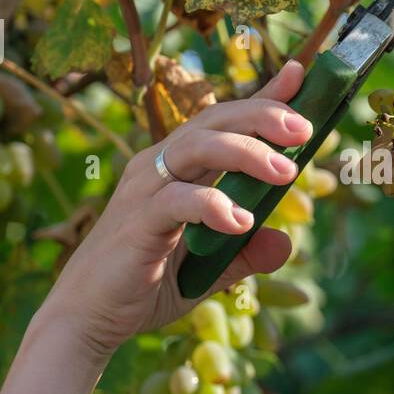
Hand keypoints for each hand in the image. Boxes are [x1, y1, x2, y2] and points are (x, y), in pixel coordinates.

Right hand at [42, 61, 312, 359]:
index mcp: (177, 169)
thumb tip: (285, 243)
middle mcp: (159, 167)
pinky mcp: (137, 221)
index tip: (301, 74)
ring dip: (246, 153)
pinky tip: (241, 222)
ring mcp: (145, 190)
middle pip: (214, 121)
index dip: (262, 96)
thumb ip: (244, 253)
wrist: (88, 319)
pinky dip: (213, 205)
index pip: (224, 122)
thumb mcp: (208, 269)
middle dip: (262, 116)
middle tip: (305, 129)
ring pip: (197, 147)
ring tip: (286, 171)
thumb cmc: (144, 286)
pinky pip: (178, 200)